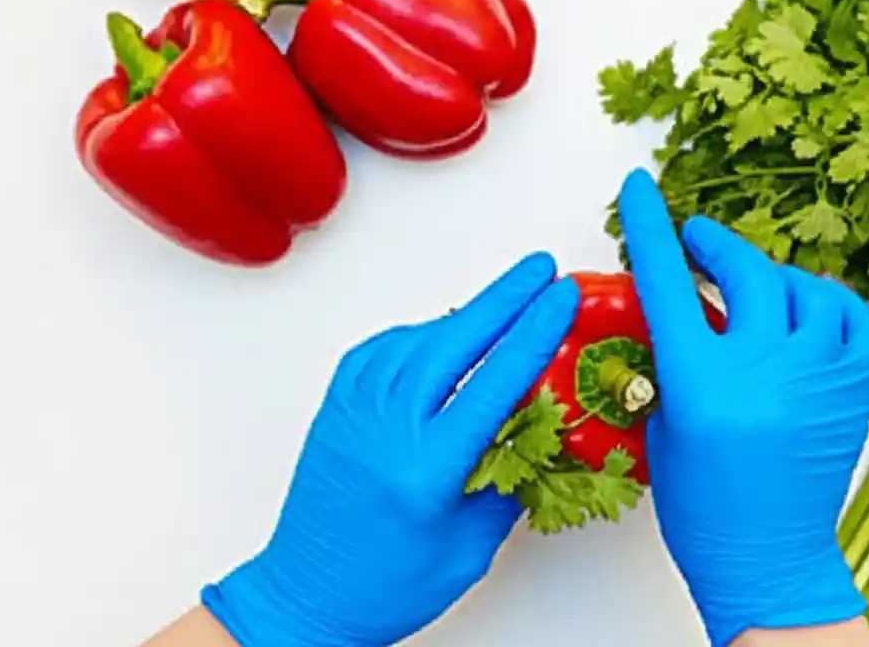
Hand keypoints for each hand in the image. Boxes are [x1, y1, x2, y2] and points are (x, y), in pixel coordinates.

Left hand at [202, 254, 580, 644]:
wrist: (309, 596)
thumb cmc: (383, 587)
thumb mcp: (467, 550)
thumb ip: (504, 488)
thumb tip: (536, 437)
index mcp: (425, 469)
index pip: (492, 382)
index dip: (533, 334)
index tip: (560, 299)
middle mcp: (385, 431)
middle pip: (453, 343)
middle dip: (504, 300)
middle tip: (539, 271)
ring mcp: (354, 416)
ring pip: (413, 342)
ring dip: (461, 316)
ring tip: (501, 300)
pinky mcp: (334, 413)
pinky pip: (375, 355)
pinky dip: (411, 335)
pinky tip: (435, 333)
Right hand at [617, 170, 868, 645]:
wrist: (764, 557)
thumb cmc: (701, 507)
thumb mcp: (661, 426)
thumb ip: (671, 363)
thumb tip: (681, 316)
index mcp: (701, 383)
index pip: (667, 284)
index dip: (651, 227)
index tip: (640, 189)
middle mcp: (764, 372)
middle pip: (747, 273)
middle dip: (717, 245)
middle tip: (699, 238)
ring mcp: (817, 380)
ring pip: (806, 290)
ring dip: (775, 276)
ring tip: (756, 284)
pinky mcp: (854, 394)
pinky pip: (855, 321)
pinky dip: (831, 304)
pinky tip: (810, 309)